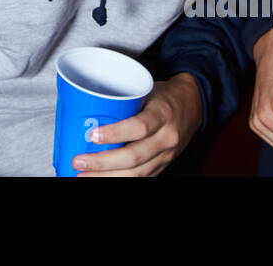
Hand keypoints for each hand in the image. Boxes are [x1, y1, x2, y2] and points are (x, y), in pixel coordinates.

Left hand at [72, 73, 202, 175]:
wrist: (193, 105)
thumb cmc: (164, 96)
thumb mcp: (146, 90)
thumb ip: (124, 103)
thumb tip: (87, 109)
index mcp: (162, 114)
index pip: (139, 127)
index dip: (115, 133)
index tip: (92, 136)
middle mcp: (166, 138)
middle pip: (134, 157)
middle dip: (103, 163)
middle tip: (79, 161)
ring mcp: (166, 155)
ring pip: (137, 173)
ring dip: (107, 177)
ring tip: (83, 175)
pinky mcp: (163, 166)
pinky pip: (142, 178)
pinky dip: (120, 180)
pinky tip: (102, 179)